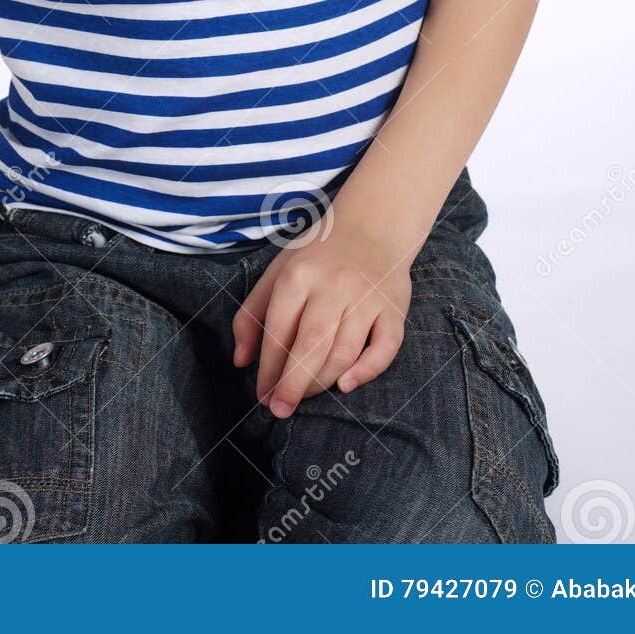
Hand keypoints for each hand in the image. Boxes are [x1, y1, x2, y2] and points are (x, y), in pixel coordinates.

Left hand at [231, 216, 411, 416]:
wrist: (372, 225)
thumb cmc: (318, 255)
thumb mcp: (278, 271)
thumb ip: (253, 313)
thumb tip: (240, 360)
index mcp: (298, 275)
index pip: (278, 331)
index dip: (268, 369)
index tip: (262, 395)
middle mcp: (333, 286)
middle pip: (311, 346)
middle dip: (292, 385)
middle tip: (280, 410)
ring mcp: (366, 298)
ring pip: (343, 353)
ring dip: (321, 382)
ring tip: (306, 395)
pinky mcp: (394, 309)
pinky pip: (385, 348)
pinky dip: (367, 371)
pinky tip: (346, 385)